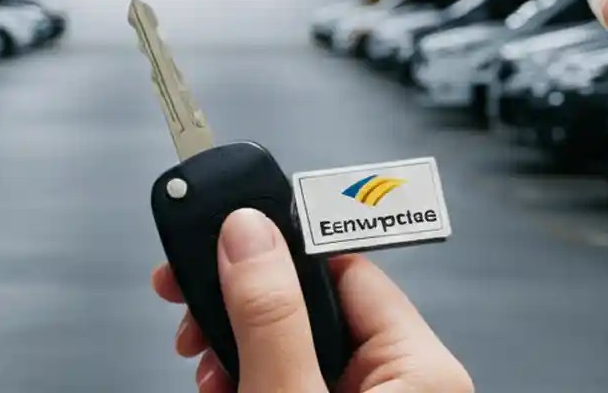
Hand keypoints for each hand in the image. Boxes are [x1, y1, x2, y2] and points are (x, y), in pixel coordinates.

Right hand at [151, 208, 471, 392]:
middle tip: (186, 301)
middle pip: (313, 307)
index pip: (344, 268)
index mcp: (420, 367)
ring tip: (198, 361)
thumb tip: (248, 234)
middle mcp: (407, 383)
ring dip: (239, 347)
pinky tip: (221, 385)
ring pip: (298, 346)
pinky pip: (299, 379)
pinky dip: (254, 378)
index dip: (275, 249)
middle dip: (244, 307)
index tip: (221, 231)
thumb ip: (271, 319)